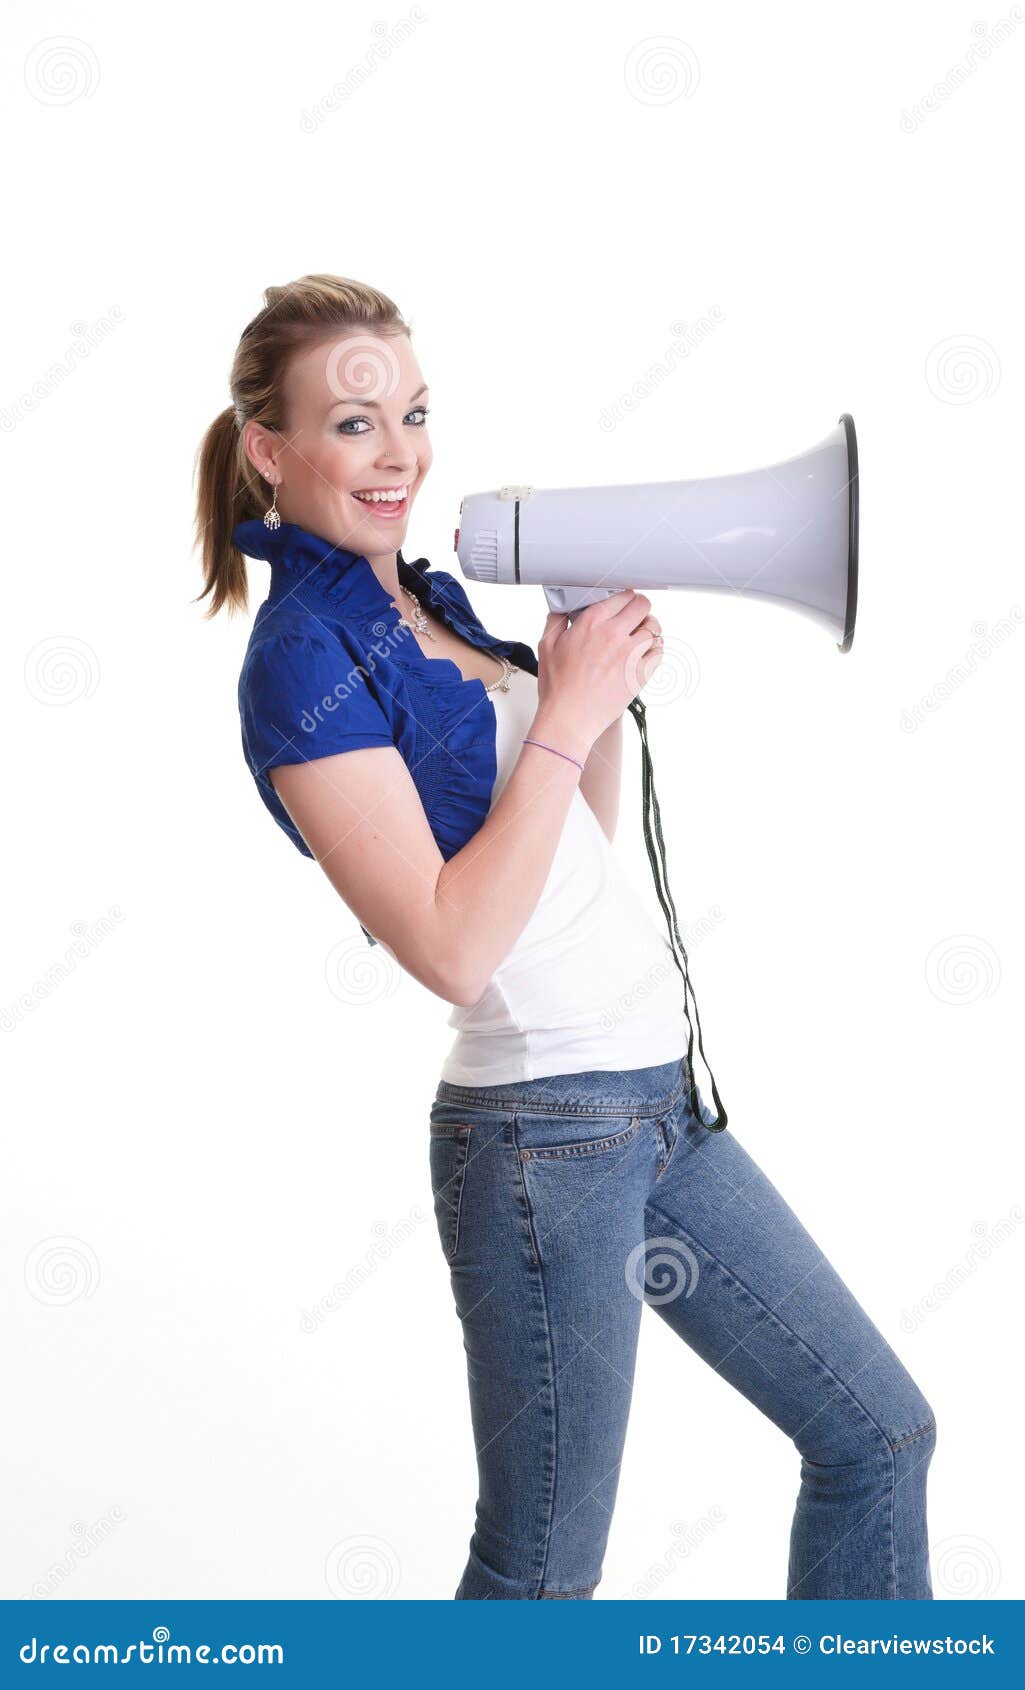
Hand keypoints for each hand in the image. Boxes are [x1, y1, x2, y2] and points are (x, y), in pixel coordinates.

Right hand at [533, 588, 663, 754]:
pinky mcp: (640, 673)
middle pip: (643, 606)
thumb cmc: (558, 687)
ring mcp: (630, 654)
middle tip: (638, 615)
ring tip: (642, 635)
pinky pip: (659, 652)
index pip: (622, 596)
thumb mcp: (547, 646)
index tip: (625, 602)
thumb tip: (562, 610)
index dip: (626, 597)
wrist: (569, 718)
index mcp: (591, 623)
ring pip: (654, 629)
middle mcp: (613, 634)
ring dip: (650, 629)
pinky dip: (655, 650)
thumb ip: (557, 621)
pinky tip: (646, 653)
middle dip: (642, 608)